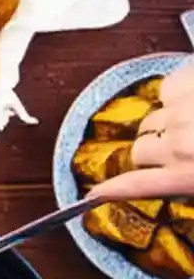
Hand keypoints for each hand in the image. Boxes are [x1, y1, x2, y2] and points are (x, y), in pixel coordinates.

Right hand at [90, 60, 193, 199]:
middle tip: (177, 148)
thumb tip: (183, 182)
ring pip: (152, 119)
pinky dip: (177, 92)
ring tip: (190, 120)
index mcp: (190, 176)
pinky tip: (191, 98)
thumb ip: (190, 181)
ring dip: (166, 121)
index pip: (137, 187)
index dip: (112, 190)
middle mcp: (177, 145)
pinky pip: (166, 89)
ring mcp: (181, 114)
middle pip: (140, 150)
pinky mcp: (186, 85)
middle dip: (152, 150)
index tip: (94, 194)